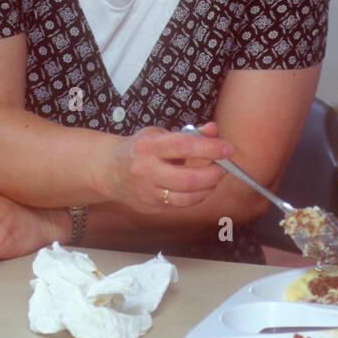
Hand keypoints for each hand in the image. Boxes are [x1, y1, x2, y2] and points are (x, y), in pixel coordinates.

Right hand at [104, 121, 231, 210]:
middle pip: (187, 179)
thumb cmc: (140, 148)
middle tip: (224, 168)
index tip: (228, 149)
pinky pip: (179, 205)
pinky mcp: (150, 206)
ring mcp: (147, 191)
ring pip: (185, 197)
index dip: (210, 149)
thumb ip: (189, 134)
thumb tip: (214, 131)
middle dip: (212, 174)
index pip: (185, 147)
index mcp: (149, 146)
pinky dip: (196, 196)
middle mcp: (146, 170)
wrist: (109, 170)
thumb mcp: (160, 134)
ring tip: (214, 178)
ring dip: (207, 189)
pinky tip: (201, 188)